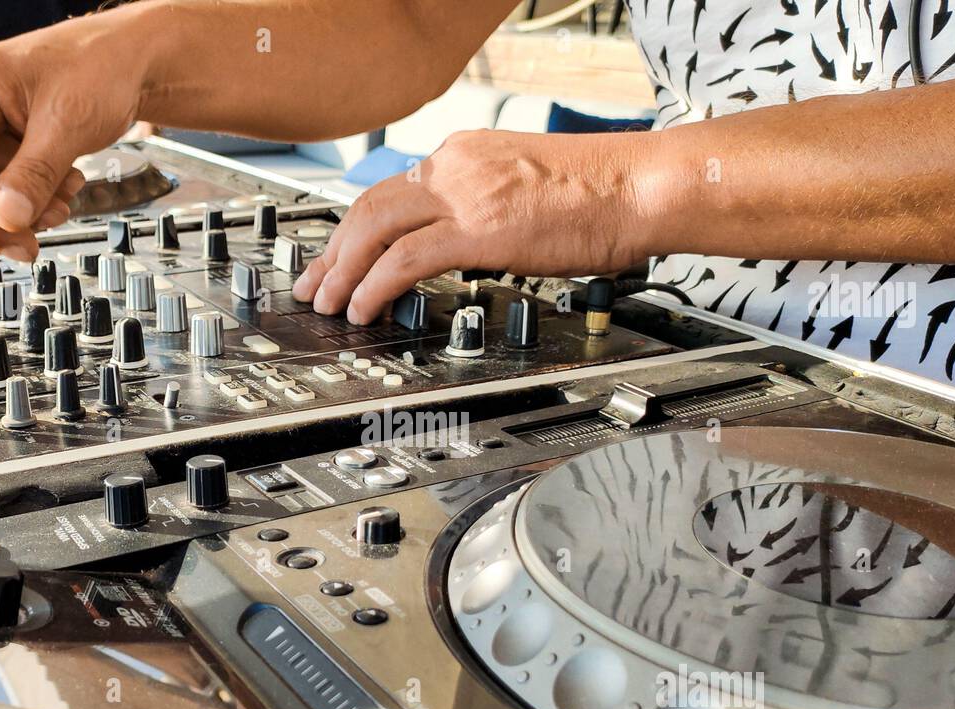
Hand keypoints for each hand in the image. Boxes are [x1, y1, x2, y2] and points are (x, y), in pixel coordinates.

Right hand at [0, 15, 146, 262]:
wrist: (138, 59)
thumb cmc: (101, 66)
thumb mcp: (66, 123)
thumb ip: (34, 174)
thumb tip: (4, 218)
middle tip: (28, 247)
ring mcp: (0, 128)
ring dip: (27, 210)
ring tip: (62, 205)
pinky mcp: (22, 144)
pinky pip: (20, 186)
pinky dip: (43, 198)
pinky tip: (70, 186)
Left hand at [292, 129, 659, 323]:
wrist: (640, 187)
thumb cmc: (603, 195)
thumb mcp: (527, 189)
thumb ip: (486, 208)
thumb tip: (464, 241)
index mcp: (465, 154)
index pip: (391, 190)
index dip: (356, 229)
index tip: (339, 257)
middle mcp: (454, 165)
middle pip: (369, 206)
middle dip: (333, 251)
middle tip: (313, 285)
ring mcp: (463, 195)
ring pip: (374, 229)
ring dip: (343, 272)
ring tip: (328, 304)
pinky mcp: (477, 229)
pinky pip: (404, 259)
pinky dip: (374, 286)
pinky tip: (363, 309)